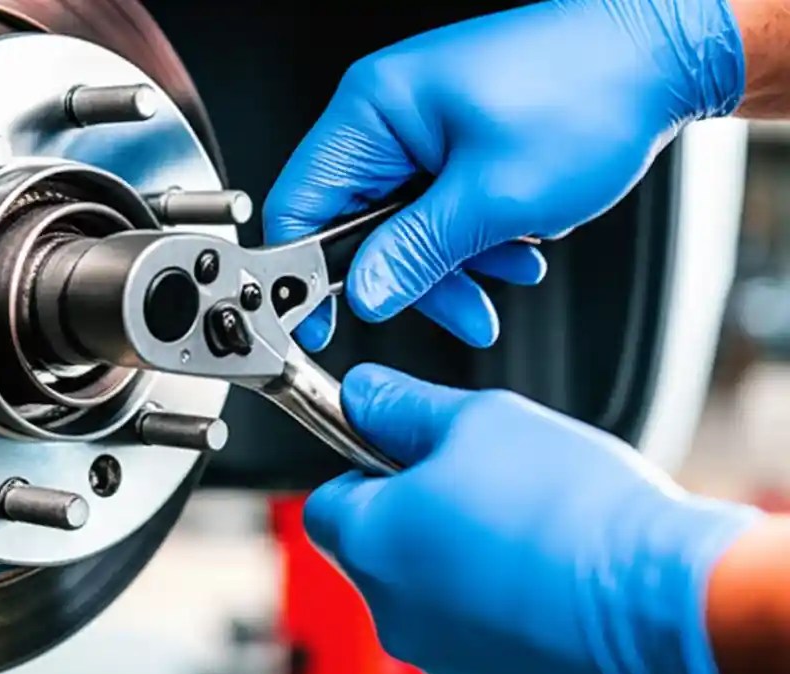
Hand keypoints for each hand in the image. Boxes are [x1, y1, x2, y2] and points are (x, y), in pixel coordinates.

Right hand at [264, 0, 745, 348]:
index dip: (302, 276)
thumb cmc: (589, 94)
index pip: (300, 204)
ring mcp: (422, 126)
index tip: (319, 326)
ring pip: (403, 224)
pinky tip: (519, 243)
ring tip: (509, 267)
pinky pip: (438, 208)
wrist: (665, 54)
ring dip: (451, 262)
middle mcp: (387, 113)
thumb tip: (363, 298)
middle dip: (406, 274)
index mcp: (373, 108)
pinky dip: (474, 238)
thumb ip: (416, 254)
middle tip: (450, 309)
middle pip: (355, 222)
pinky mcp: (455, 140)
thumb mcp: (493, 197)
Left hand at [306, 365, 758, 673]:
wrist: (665, 611)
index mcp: (371, 543)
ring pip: (432, 590)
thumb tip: (364, 395)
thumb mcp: (480, 420)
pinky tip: (553, 573)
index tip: (400, 447)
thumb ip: (404, 407)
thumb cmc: (574, 516)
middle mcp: (392, 611)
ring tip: (531, 527)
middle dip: (418, 510)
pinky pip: (480, 630)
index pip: (326, 500)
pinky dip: (503, 602)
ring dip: (464, 556)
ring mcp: (442, 656)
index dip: (362, 466)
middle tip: (482, 480)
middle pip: (378, 548)